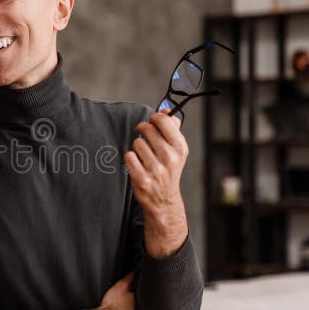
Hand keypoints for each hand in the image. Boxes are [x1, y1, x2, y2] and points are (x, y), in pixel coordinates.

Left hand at [124, 109, 188, 257]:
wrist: (164, 199)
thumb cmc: (169, 169)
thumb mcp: (177, 150)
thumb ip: (172, 128)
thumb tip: (165, 109)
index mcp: (180, 148)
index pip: (163, 120)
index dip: (154, 118)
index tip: (152, 121)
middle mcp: (169, 158)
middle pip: (147, 129)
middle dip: (143, 130)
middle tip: (144, 136)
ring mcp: (155, 169)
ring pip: (137, 143)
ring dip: (137, 147)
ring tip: (144, 156)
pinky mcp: (141, 179)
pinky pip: (129, 156)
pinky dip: (131, 159)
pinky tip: (138, 165)